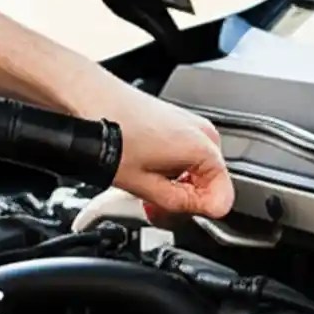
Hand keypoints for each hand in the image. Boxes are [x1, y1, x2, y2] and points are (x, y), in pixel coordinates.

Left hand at [76, 82, 233, 218]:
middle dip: (183, 201)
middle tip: (152, 205)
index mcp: (204, 148)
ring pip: (197, 174)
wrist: (92, 100)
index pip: (222, 200)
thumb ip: (178, 205)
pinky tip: (145, 172)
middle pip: (210, 186)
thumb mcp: (144, 185)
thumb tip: (197, 213)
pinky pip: (186, 158)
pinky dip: (169, 171)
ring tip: (143, 187)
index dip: (194, 212)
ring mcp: (193, 127)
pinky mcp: (179, 125)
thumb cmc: (112, 133)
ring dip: (174, 187)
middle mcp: (205, 134)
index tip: (170, 211)